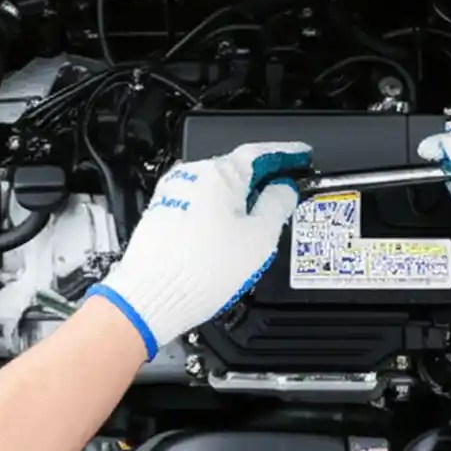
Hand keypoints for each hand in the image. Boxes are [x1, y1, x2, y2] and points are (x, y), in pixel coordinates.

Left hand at [89, 142, 310, 358]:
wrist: (150, 298)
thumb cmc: (198, 270)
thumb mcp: (259, 239)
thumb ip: (278, 205)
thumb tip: (285, 189)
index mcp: (218, 174)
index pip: (261, 152)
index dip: (287, 154)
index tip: (300, 155)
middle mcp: (191, 176)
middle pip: (237, 169)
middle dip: (263, 179)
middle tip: (285, 191)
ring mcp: (173, 194)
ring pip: (217, 189)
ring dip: (239, 199)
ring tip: (256, 224)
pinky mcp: (161, 213)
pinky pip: (199, 204)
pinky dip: (218, 213)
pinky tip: (225, 236)